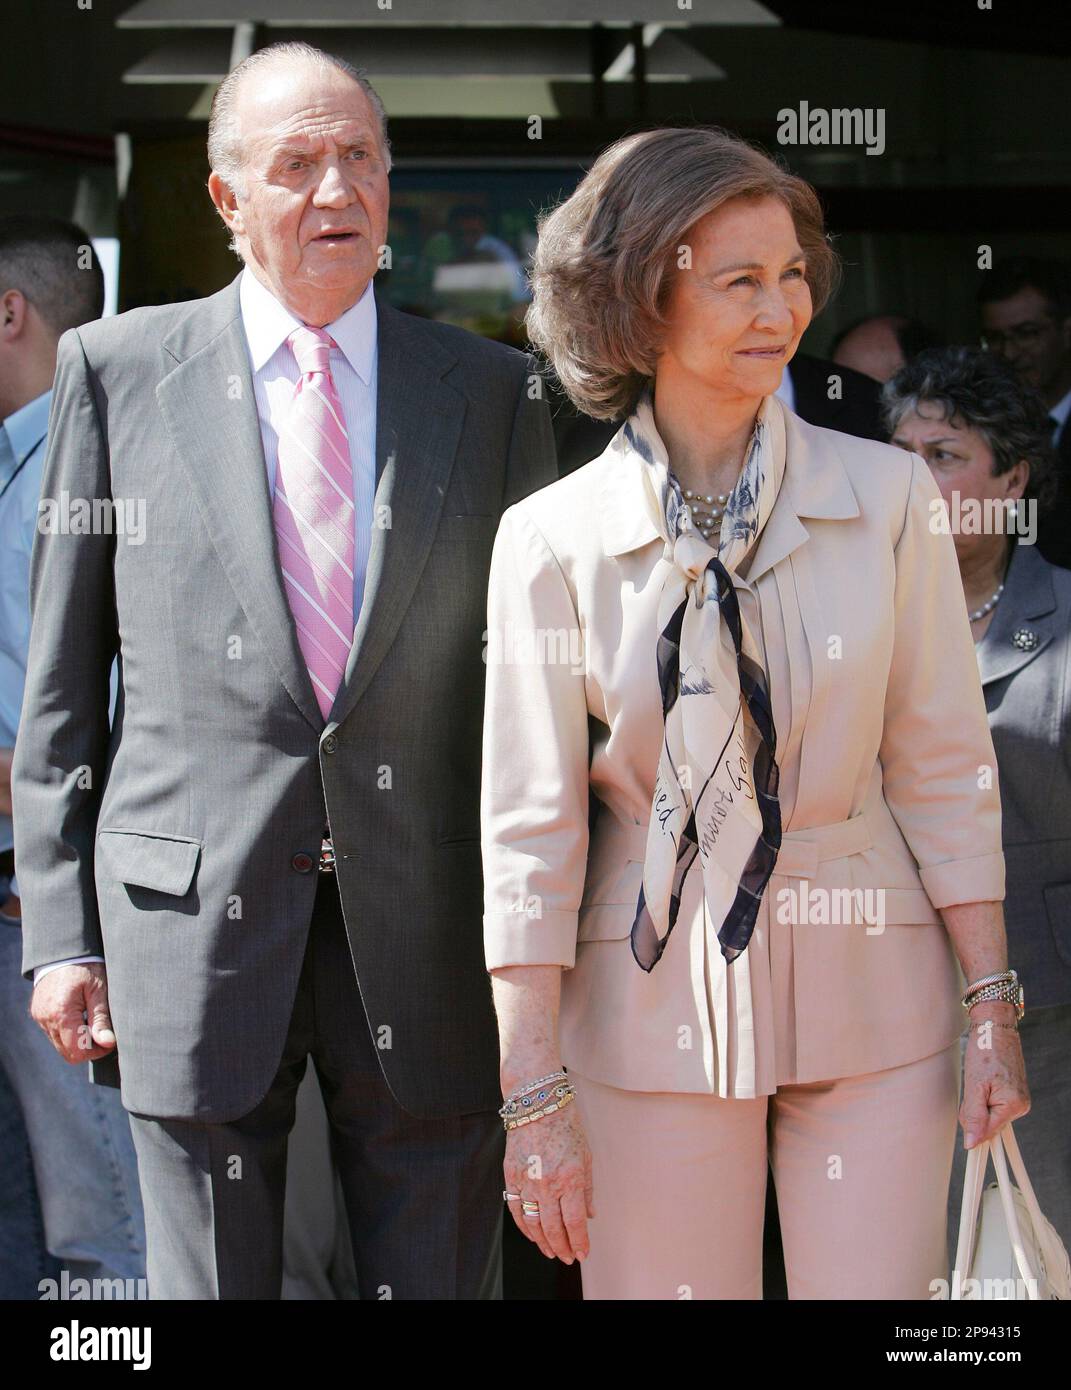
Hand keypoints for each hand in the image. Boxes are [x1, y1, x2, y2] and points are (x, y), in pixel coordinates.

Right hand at [31, 963, 115, 1062]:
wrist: (63, 950)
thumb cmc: (85, 967)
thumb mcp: (99, 990)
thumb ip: (101, 1018)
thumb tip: (108, 1042)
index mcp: (61, 1014)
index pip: (77, 1051)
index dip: (96, 1051)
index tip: (110, 1041)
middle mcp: (46, 1019)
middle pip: (67, 1053)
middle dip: (87, 1049)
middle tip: (104, 1034)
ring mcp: (40, 1017)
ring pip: (60, 1045)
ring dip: (77, 1041)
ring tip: (93, 1022)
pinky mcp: (38, 1014)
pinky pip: (53, 1033)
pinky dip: (68, 1032)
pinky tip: (80, 1017)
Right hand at [504, 1100, 593, 1263]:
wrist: (537, 1103)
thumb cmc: (566, 1126)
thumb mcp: (585, 1155)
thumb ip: (587, 1189)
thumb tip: (590, 1216)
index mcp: (570, 1178)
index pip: (574, 1223)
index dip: (579, 1242)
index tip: (583, 1254)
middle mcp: (548, 1183)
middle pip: (554, 1228)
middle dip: (563, 1248)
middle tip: (568, 1257)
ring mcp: (527, 1181)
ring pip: (533, 1224)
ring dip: (543, 1242)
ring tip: (551, 1251)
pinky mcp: (511, 1176)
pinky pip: (516, 1209)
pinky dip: (524, 1226)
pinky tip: (532, 1234)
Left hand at [960, 1008, 1029, 1148]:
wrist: (995, 1029)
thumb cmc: (985, 1051)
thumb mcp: (974, 1085)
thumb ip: (973, 1116)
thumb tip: (972, 1144)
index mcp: (1014, 1105)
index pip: (989, 1132)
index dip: (972, 1128)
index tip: (964, 1120)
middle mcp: (1021, 1106)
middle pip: (988, 1125)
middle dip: (974, 1113)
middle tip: (973, 1088)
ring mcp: (1018, 1101)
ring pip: (989, 1115)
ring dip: (978, 1104)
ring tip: (979, 1082)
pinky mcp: (1013, 1095)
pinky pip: (993, 1106)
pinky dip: (984, 1098)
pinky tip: (984, 1084)